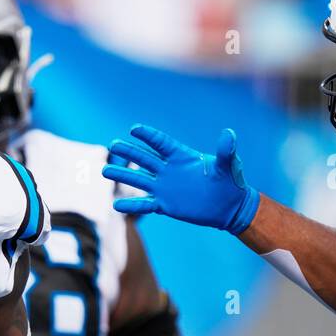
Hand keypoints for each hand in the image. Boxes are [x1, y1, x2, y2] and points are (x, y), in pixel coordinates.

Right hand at [104, 125, 259, 234]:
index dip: (148, 136)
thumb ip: (225, 151)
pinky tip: (116, 206)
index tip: (134, 129)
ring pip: (139, 179)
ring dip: (123, 175)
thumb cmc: (230, 182)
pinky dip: (132, 205)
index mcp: (182, 156)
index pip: (161, 143)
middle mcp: (169, 170)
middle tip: (112, 145)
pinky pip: (145, 204)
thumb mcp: (228, 166)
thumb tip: (229, 134)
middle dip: (129, 152)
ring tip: (105, 171)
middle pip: (144, 158)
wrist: (229, 207)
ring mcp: (165, 187)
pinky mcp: (165, 205)